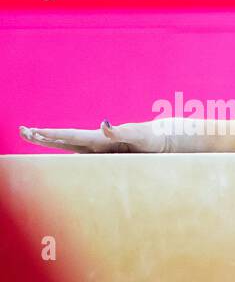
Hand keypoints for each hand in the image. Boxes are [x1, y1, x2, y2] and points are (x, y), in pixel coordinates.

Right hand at [18, 120, 171, 152]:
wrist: (164, 140)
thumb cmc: (152, 138)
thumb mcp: (138, 136)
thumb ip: (121, 132)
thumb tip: (104, 124)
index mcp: (100, 139)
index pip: (70, 136)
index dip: (51, 135)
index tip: (32, 131)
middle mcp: (97, 143)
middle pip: (65, 139)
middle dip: (43, 136)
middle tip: (22, 130)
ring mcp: (100, 149)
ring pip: (70, 147)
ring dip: (51, 143)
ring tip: (32, 136)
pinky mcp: (107, 156)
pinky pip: (83, 157)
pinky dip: (68, 154)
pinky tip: (57, 154)